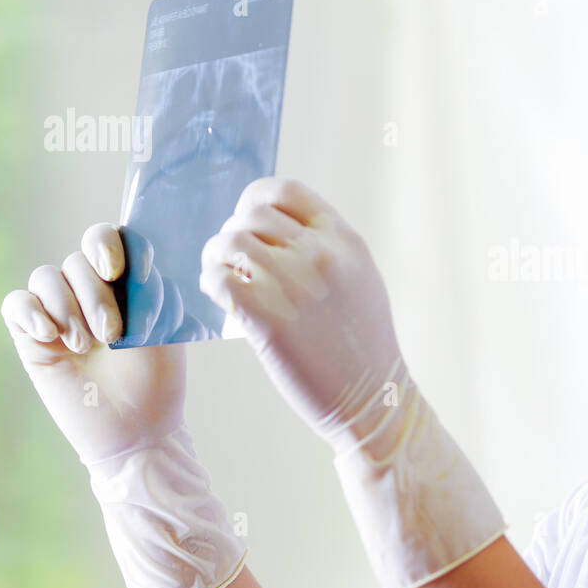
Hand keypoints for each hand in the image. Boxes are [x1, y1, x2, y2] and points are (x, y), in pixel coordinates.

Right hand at [1, 223, 185, 464]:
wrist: (135, 428)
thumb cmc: (157, 378)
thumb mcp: (165, 327)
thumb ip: (150, 286)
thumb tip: (138, 254)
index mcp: (125, 282)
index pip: (108, 239)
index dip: (106, 244)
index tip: (115, 269)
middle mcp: (90, 290)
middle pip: (77, 259)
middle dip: (95, 295)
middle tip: (112, 334)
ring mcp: (59, 311)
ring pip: (46, 277)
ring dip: (67, 308)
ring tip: (85, 345)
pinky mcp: (32, 335)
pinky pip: (16, 302)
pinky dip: (30, 312)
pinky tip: (50, 336)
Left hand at [197, 177, 405, 448]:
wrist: (375, 397)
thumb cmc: (364, 345)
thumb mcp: (360, 279)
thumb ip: (327, 249)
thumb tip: (276, 232)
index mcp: (344, 240)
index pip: (286, 191)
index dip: (256, 202)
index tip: (249, 224)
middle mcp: (321, 254)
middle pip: (252, 216)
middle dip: (234, 233)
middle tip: (232, 260)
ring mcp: (295, 284)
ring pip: (229, 242)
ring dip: (216, 257)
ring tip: (221, 277)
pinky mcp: (270, 319)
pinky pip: (220, 280)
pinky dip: (211, 283)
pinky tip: (219, 297)